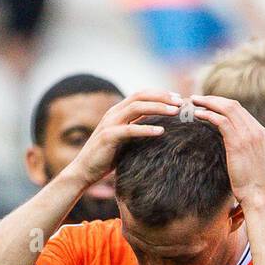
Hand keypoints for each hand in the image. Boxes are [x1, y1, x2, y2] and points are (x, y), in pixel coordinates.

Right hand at [62, 90, 181, 188]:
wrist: (83, 171)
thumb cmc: (106, 158)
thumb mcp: (125, 141)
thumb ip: (137, 130)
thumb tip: (160, 128)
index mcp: (117, 112)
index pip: (141, 94)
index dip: (160, 93)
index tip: (177, 98)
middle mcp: (113, 113)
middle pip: (141, 96)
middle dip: (163, 96)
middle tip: (181, 102)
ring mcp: (110, 123)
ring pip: (136, 108)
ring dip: (158, 108)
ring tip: (175, 112)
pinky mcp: (108, 137)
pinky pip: (130, 130)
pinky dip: (146, 129)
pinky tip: (161, 131)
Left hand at [187, 94, 264, 205]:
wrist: (260, 196)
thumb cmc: (254, 187)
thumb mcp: (252, 164)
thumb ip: (245, 151)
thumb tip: (232, 151)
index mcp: (261, 134)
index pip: (241, 112)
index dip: (222, 105)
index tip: (209, 104)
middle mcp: (257, 131)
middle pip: (233, 105)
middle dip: (213, 99)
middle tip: (197, 99)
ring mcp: (249, 135)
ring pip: (227, 109)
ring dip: (208, 103)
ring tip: (193, 102)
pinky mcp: (238, 143)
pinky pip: (221, 121)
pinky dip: (208, 115)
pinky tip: (197, 114)